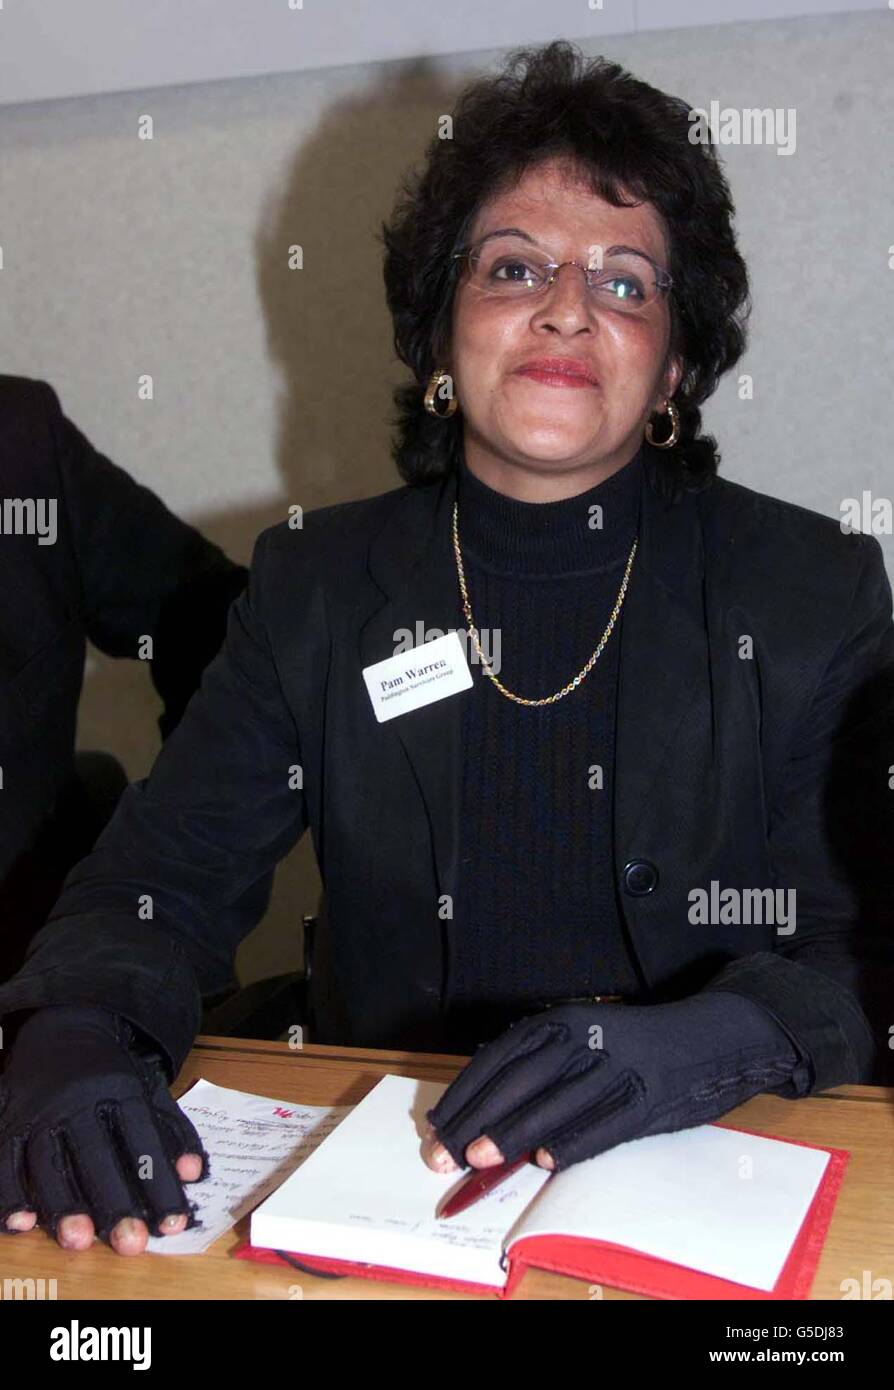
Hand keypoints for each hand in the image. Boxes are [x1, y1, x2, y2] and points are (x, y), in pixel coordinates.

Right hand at [0, 1005, 207, 1255]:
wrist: (64, 1028)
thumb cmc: (113, 1074)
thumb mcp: (150, 1090)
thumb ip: (174, 1132)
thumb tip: (195, 1175)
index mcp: (120, 1090)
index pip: (143, 1138)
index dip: (159, 1182)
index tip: (173, 1224)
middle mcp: (78, 1100)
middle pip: (96, 1153)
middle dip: (113, 1201)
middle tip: (130, 1243)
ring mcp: (40, 1111)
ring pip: (48, 1160)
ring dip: (63, 1203)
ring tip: (79, 1241)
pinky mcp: (9, 1121)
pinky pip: (5, 1159)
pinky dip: (10, 1193)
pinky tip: (21, 1222)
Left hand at [423, 993, 803, 1173]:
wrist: (709, 1038)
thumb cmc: (635, 1045)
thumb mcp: (584, 1037)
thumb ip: (541, 1065)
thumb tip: (483, 1109)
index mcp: (563, 1020)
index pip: (500, 1058)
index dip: (465, 1092)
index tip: (436, 1124)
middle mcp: (585, 1038)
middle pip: (518, 1081)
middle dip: (475, 1119)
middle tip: (442, 1154)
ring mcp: (617, 1067)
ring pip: (554, 1103)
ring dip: (512, 1132)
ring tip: (479, 1159)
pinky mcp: (647, 1097)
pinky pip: (603, 1124)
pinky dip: (572, 1143)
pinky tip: (544, 1161)